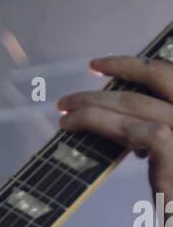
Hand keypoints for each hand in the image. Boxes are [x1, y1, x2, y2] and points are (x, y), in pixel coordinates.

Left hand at [58, 55, 172, 226]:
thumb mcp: (172, 162)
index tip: (98, 66)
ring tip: (64, 116)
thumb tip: (127, 132)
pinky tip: (82, 131)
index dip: (132, 64)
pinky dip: (106, 126)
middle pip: (155, 79)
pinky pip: (137, 132)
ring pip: (137, 106)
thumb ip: (157, 140)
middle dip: (107, 79)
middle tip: (68, 97)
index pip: (168, 73)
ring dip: (93, 107)